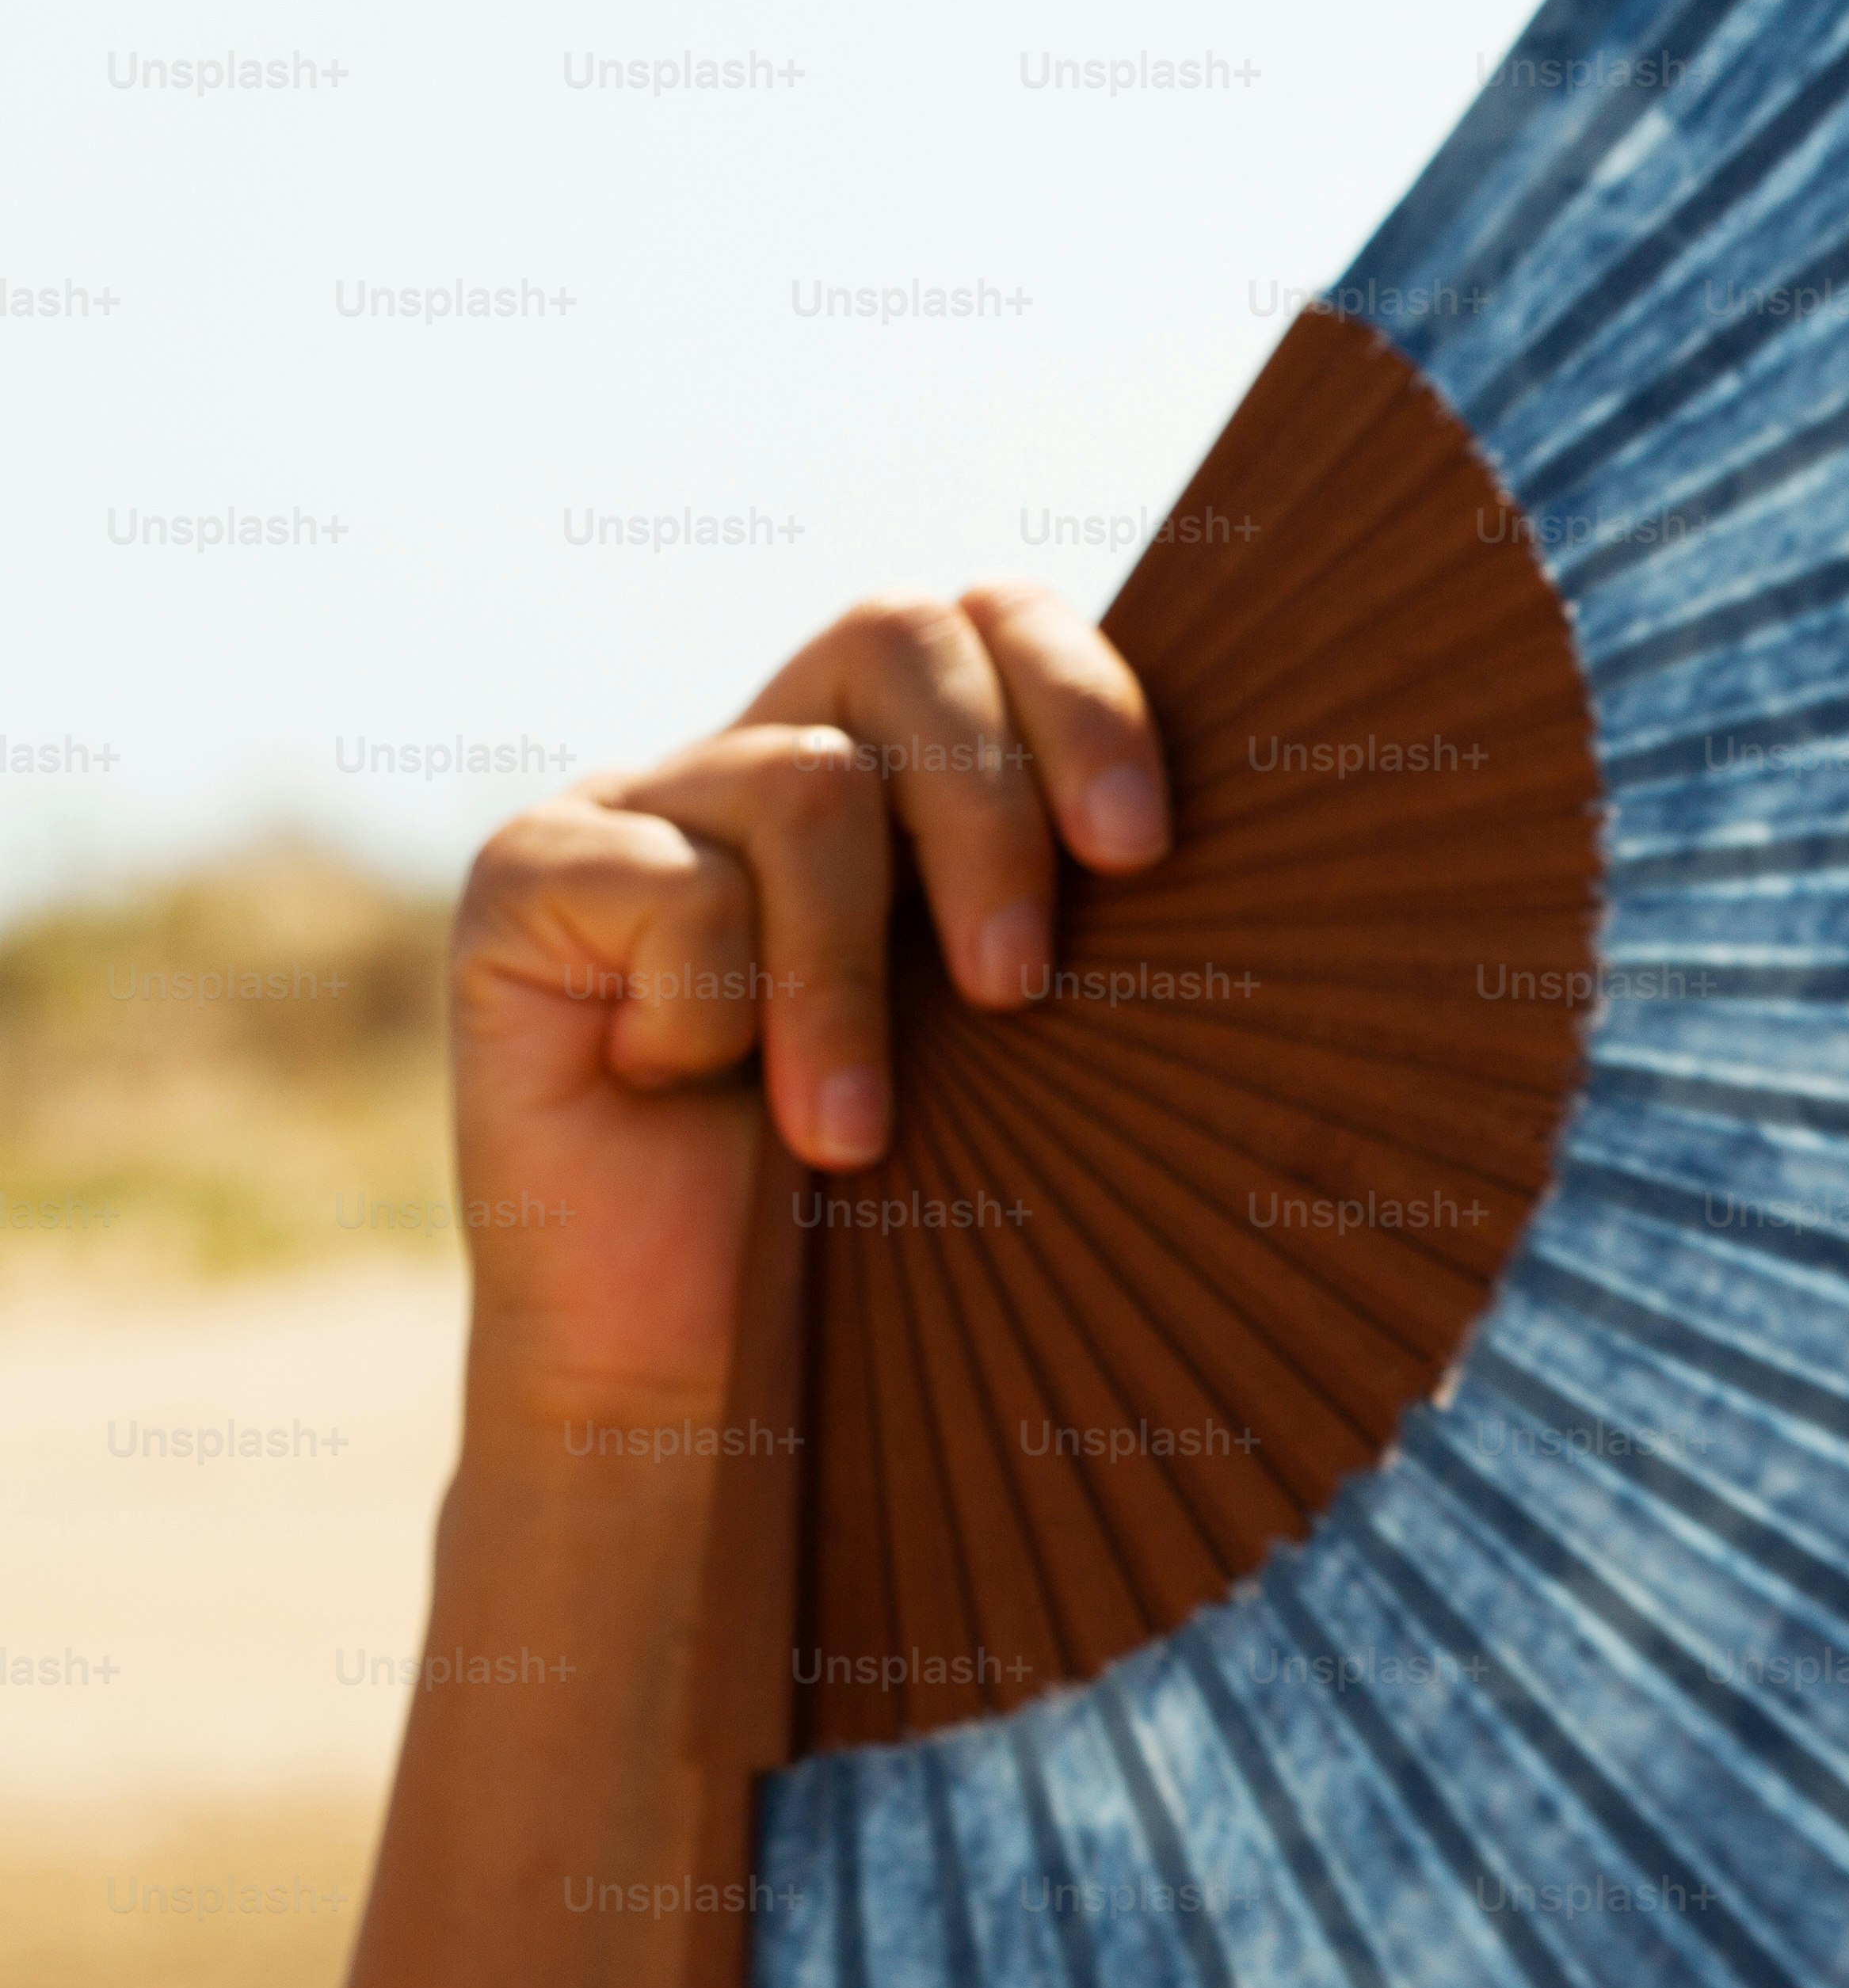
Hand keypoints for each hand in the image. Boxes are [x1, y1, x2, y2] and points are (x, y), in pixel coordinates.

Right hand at [442, 583, 1168, 1426]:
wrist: (693, 1364)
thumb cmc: (877, 1221)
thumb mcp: (1003, 1056)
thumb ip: (1063, 920)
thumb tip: (1183, 850)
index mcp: (897, 773)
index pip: (993, 623)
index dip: (1079, 694)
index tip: (1141, 852)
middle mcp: (764, 754)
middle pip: (900, 636)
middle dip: (989, 807)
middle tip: (1014, 990)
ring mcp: (637, 804)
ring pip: (810, 786)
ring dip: (849, 985)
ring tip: (846, 1136)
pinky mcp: (525, 872)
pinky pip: (676, 888)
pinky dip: (713, 1017)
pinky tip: (681, 1093)